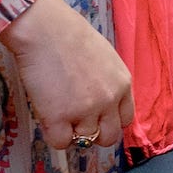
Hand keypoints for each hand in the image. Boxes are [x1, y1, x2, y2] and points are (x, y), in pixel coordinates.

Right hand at [0, 0, 133, 149]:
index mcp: (122, 84)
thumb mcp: (105, 57)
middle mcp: (109, 100)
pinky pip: (60, 142)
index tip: (95, 118)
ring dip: (72, 133)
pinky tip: (47, 119)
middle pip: (110, 136)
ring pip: (85, 141)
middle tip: (77, 124)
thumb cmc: (70, 36)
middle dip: (95, 134)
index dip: (109, 121)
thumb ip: (108, 81)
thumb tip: (100, 98)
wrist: (46, 30)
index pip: (125, 119)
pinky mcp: (60, 117)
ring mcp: (86, 110)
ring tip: (58, 116)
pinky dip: (54, 136)